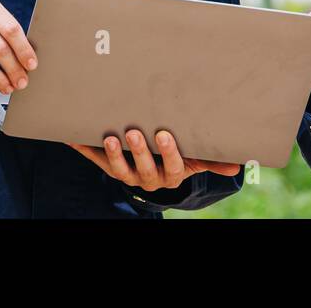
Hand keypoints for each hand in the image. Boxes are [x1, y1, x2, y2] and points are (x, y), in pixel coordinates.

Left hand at [67, 129, 240, 192]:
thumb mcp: (195, 158)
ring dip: (113, 154)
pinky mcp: (109, 166)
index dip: (168, 152)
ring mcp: (128, 173)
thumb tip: (238, 166)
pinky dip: (84, 149)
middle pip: (144, 168)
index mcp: (172, 173)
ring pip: (119, 169)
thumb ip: (213, 160)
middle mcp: (149, 177)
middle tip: (133, 132)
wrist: (154, 166)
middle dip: (138, 150)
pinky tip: (73, 137)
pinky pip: (95, 160)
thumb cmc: (178, 154)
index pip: (173, 165)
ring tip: (110, 137)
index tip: (164, 135)